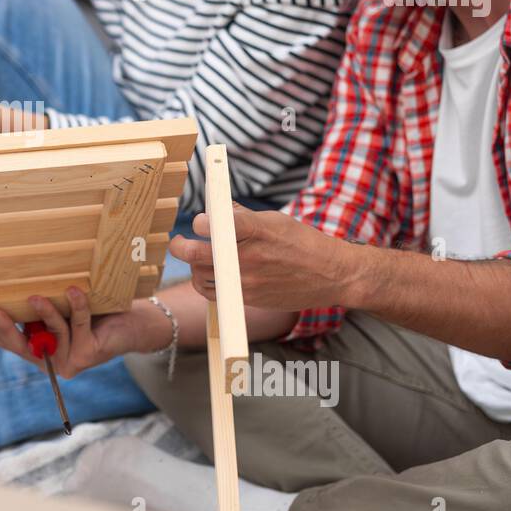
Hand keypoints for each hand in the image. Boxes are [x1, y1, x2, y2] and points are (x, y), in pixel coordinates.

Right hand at [0, 288, 170, 378]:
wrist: (130, 323)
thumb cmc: (92, 311)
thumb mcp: (60, 307)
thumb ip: (40, 306)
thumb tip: (16, 285)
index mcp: (38, 349)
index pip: (9, 342)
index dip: (0, 328)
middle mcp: (50, 360)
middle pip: (21, 346)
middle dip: (6, 329)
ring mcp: (68, 361)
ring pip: (51, 332)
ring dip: (45, 312)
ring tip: (37, 296)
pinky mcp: (86, 355)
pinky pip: (77, 325)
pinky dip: (75, 306)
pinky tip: (74, 291)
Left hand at [168, 203, 356, 310]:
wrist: (331, 275)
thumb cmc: (303, 243)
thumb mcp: (274, 220)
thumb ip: (241, 215)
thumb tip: (215, 210)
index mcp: (256, 230)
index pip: (214, 224)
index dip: (199, 223)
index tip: (199, 222)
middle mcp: (249, 257)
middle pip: (196, 255)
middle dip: (180, 246)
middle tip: (179, 242)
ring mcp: (247, 281)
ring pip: (200, 277)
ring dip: (194, 267)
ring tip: (198, 259)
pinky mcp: (248, 300)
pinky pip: (213, 294)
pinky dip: (206, 284)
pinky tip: (211, 276)